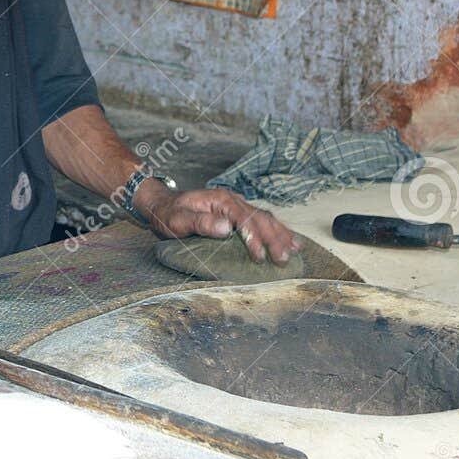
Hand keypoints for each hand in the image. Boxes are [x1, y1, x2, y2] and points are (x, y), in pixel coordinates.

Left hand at [137, 186, 301, 265]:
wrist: (163, 203)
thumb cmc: (169, 214)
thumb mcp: (178, 220)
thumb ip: (200, 223)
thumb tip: (226, 228)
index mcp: (220, 200)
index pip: (243, 218)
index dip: (253, 237)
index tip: (259, 256)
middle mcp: (232, 200)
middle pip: (259, 218)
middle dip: (274, 238)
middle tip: (283, 259)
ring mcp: (237, 204)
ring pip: (265, 218)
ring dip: (280, 234)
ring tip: (295, 250)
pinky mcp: (238, 212)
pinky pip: (262, 219)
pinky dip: (277, 230)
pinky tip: (289, 239)